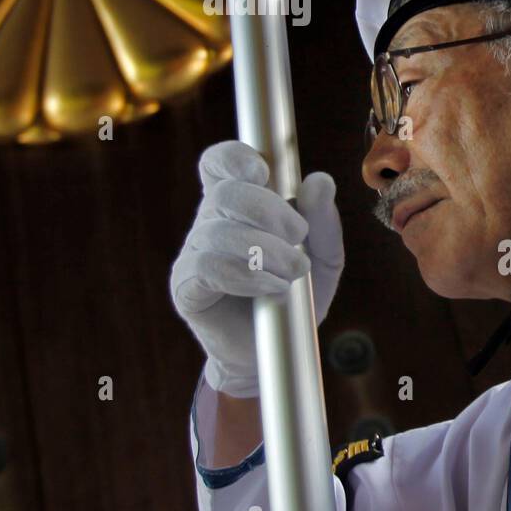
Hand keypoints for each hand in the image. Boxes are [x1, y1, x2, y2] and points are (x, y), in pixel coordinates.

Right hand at [170, 140, 344, 396]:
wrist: (275, 352)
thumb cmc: (294, 296)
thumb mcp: (323, 259)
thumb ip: (323, 221)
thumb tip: (319, 180)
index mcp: (237, 202)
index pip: (219, 162)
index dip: (237, 158)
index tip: (265, 175)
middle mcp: (210, 221)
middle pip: (226, 191)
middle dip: (269, 210)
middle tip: (297, 236)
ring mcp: (194, 253)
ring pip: (220, 231)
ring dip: (266, 250)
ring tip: (292, 272)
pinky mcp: (187, 287)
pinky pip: (207, 267)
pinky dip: (246, 275)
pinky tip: (270, 288)